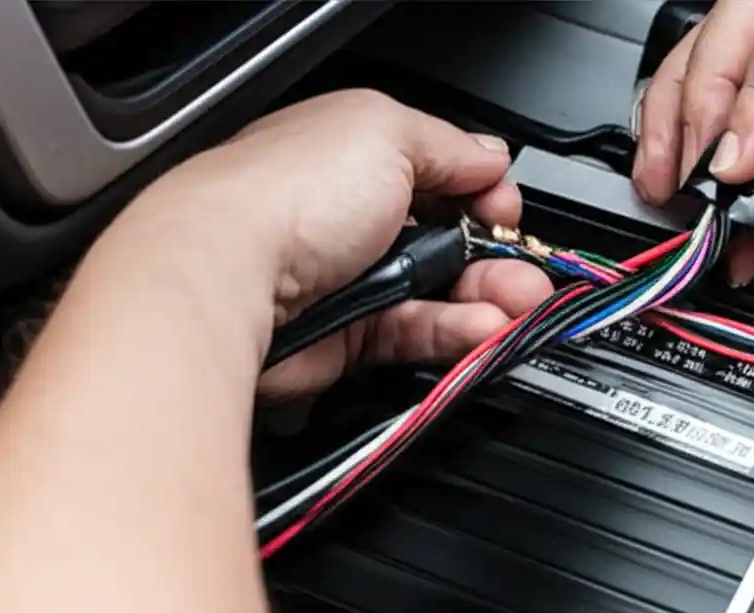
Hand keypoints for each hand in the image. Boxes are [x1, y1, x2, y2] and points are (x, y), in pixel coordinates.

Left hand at [131, 90, 552, 395]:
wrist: (226, 279)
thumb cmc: (283, 195)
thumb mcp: (387, 131)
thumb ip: (451, 147)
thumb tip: (491, 155)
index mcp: (354, 154)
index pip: (441, 173)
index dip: (483, 191)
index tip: (504, 208)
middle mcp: (350, 217)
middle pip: (447, 240)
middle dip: (495, 255)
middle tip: (527, 269)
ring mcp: (350, 281)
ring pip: (438, 295)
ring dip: (487, 299)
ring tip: (518, 305)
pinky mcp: (348, 340)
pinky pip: (416, 337)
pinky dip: (455, 335)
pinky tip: (482, 329)